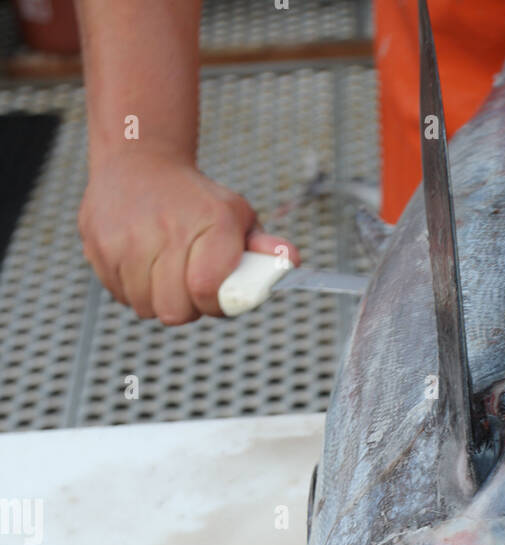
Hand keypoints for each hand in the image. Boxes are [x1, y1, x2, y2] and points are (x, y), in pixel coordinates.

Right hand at [78, 148, 297, 323]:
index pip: (208, 292)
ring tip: (162, 268)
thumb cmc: (195, 198)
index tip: (213, 291)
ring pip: (144, 306)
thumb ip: (262, 249)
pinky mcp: (98, 244)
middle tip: (186, 282)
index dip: (212, 303)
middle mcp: (167, 228)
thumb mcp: (236, 216)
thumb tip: (290, 261)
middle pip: (174, 310)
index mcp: (211, 222)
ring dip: (155, 298)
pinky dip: (130, 287)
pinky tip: (140, 261)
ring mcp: (127, 237)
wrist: (138, 159)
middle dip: (184, 306)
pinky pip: (118, 293)